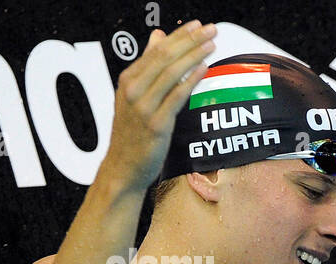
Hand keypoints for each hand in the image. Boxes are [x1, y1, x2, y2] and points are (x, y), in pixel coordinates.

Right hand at [100, 21, 216, 190]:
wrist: (124, 167)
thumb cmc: (133, 133)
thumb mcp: (135, 96)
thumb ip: (148, 67)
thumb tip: (158, 36)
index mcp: (128, 80)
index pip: (157, 50)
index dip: (179, 36)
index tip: (198, 25)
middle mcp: (133, 89)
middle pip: (165, 57)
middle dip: (190, 41)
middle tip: (211, 29)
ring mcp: (144, 106)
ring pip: (171, 73)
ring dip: (194, 56)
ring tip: (212, 44)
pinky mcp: (157, 124)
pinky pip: (176, 97)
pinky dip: (191, 81)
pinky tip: (204, 69)